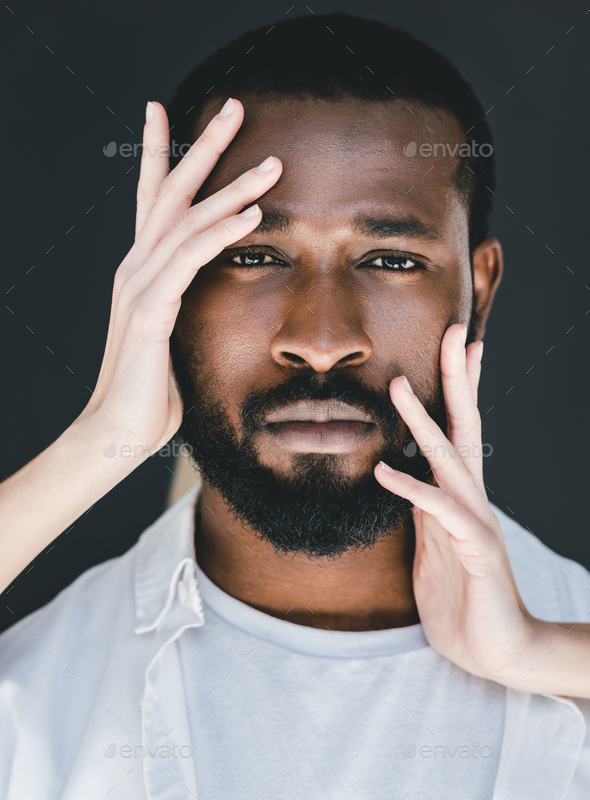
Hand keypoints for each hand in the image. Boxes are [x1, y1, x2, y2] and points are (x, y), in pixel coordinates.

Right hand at [77, 97, 281, 457]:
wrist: (119, 431)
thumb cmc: (151, 391)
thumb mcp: (173, 337)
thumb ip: (184, 306)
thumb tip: (210, 295)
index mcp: (143, 272)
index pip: (152, 200)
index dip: (159, 153)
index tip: (165, 110)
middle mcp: (137, 268)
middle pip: (170, 191)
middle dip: (201, 146)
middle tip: (234, 105)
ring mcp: (140, 286)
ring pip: (186, 220)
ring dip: (231, 187)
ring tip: (272, 163)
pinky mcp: (149, 311)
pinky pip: (189, 261)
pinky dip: (220, 234)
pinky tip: (252, 215)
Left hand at [375, 324, 537, 686]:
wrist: (495, 651)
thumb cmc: (461, 601)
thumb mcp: (432, 548)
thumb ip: (422, 512)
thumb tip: (403, 476)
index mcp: (460, 497)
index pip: (459, 432)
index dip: (457, 389)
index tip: (456, 346)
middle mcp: (472, 500)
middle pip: (465, 428)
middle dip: (457, 379)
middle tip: (454, 331)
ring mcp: (477, 522)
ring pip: (452, 458)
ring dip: (424, 420)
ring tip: (400, 384)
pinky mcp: (476, 549)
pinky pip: (440, 511)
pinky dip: (412, 487)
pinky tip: (384, 468)